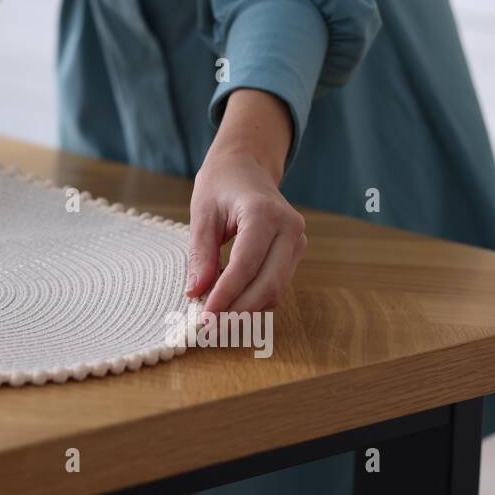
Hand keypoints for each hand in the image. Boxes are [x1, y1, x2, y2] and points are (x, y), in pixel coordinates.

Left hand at [186, 89, 306, 314]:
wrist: (247, 165)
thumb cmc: (221, 184)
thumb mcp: (202, 213)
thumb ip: (201, 254)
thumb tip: (196, 292)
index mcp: (264, 213)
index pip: (246, 265)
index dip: (226, 295)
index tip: (205, 317)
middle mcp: (290, 229)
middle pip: (268, 285)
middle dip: (238, 311)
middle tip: (209, 329)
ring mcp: (297, 242)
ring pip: (276, 290)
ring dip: (246, 310)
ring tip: (216, 320)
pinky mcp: (295, 252)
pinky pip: (277, 284)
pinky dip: (254, 299)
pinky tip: (229, 304)